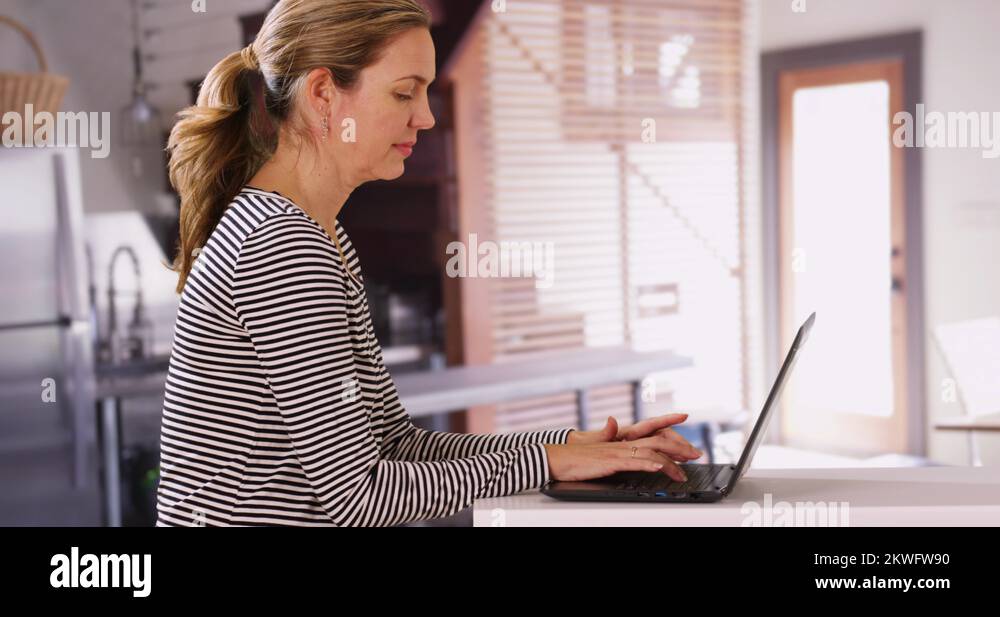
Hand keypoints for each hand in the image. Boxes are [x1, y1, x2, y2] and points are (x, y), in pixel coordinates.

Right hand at [547, 419, 702, 482]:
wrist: (557, 458)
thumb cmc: (575, 456)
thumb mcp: (596, 447)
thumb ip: (608, 436)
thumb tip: (612, 421)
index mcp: (621, 439)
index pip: (651, 430)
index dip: (669, 426)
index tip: (685, 423)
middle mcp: (623, 442)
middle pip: (658, 441)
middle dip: (680, 448)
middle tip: (696, 454)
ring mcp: (618, 451)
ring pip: (651, 454)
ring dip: (671, 463)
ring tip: (684, 471)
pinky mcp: (611, 462)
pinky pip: (635, 462)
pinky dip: (650, 465)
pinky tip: (661, 469)